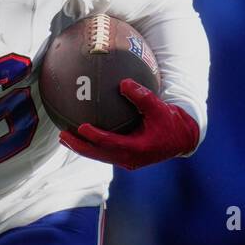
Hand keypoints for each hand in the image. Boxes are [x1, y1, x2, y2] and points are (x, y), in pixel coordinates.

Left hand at [60, 78, 199, 169]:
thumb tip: (123, 82)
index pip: (110, 143)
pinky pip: (104, 153)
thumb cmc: (172, 122)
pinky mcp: (126, 159)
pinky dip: (91, 146)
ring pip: (99, 156)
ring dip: (81, 148)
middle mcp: (129, 159)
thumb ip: (142, 96)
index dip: (94, 136)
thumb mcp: (160, 108)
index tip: (80, 126)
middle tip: (62, 135)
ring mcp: (127, 161)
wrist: (182, 139)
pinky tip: (80, 136)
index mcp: (137, 149)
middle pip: (98, 154)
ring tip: (64, 138)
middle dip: (79, 146)